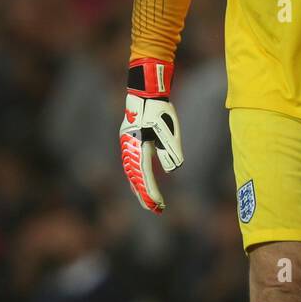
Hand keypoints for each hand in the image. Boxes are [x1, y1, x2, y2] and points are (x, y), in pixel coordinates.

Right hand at [119, 59, 182, 212]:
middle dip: (145, 195)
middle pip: (135, 178)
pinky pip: (133, 166)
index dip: (150, 191)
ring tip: (152, 203)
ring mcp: (127, 146)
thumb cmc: (159, 108)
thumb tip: (172, 169)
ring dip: (141, 188)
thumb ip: (170, 148)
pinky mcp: (130, 143)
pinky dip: (138, 178)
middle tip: (156, 210)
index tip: (158, 204)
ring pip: (132, 173)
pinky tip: (144, 185)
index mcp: (137, 145)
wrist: (145, 91)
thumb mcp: (168, 127)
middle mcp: (128, 148)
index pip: (144, 174)